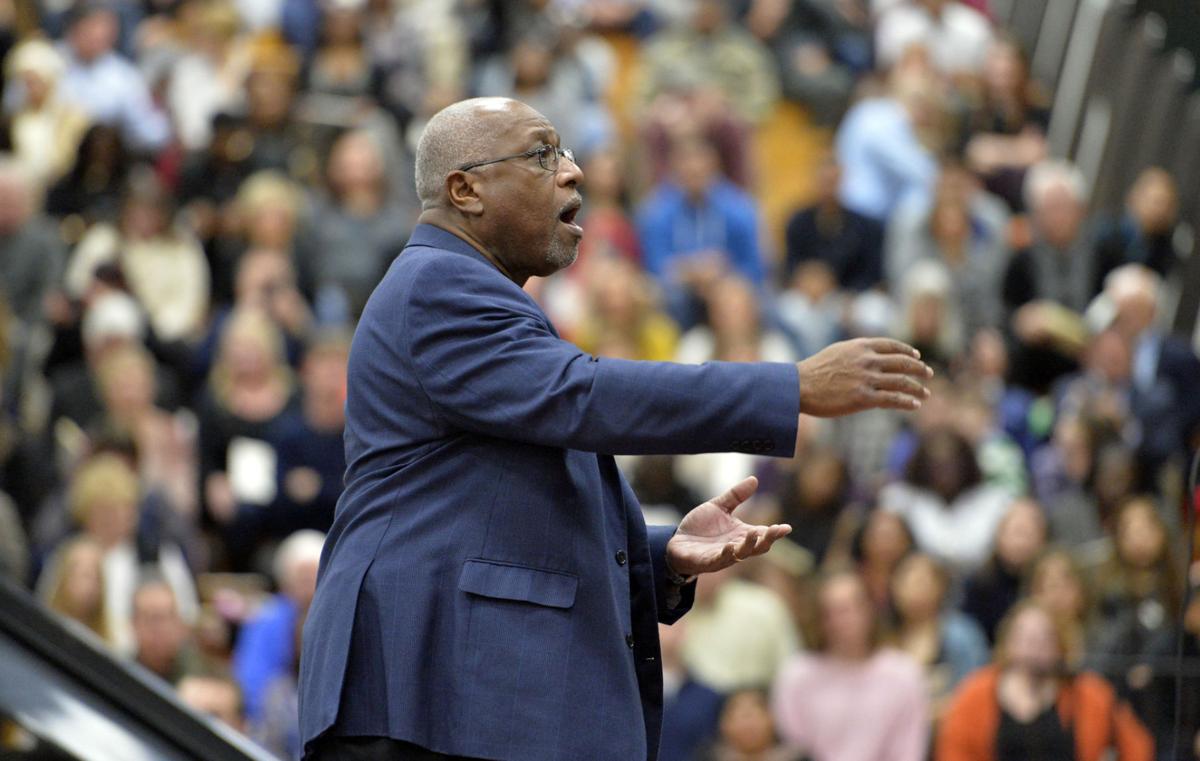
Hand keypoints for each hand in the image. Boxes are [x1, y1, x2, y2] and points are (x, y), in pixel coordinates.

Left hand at [665, 476, 790, 577]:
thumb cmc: (701, 527)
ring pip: (740, 554)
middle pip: (757, 547)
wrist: (677, 541)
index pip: (763, 534)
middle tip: (775, 530)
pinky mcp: (706, 561)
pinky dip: (726, 555)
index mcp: (741, 534)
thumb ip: (736, 496)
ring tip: (753, 533)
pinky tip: (730, 547)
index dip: (775, 532)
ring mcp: (722, 556)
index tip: (787, 527)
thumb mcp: (719, 507)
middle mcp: (736, 547)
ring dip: (748, 545)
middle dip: (767, 539)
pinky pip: (718, 560)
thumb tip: (754, 479)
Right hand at [796, 338, 932, 416]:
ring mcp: (867, 379)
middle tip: (928, 374)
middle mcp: (867, 360)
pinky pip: (892, 399)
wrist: (800, 386)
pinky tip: (914, 405)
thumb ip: (856, 353)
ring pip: (902, 382)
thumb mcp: (837, 352)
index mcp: (861, 346)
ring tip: (926, 394)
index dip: (907, 351)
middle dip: (919, 369)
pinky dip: (906, 402)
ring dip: (917, 388)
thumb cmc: (814, 371)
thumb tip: (870, 357)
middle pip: (902, 363)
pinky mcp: (863, 398)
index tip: (916, 356)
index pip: (892, 346)